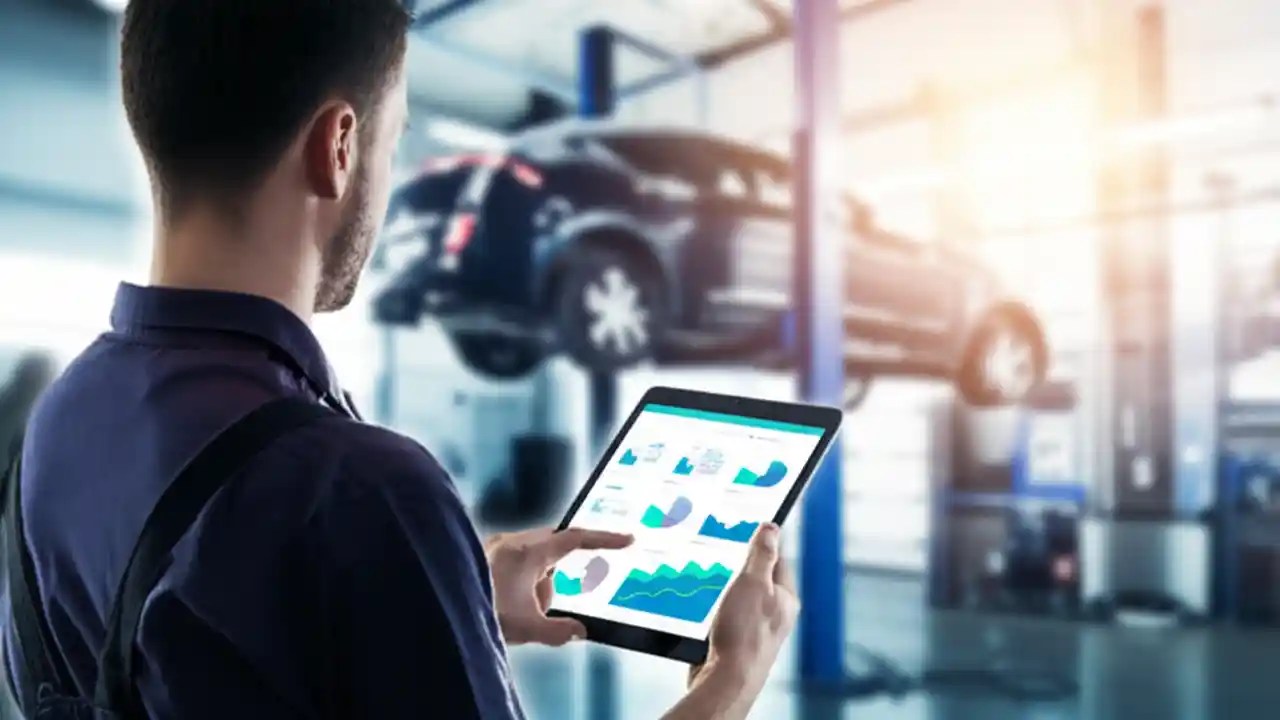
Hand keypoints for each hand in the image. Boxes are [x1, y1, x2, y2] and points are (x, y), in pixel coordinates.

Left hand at [484, 527, 632, 646]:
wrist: (438, 602)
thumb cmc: (481, 611)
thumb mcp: (525, 628)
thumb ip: (558, 631)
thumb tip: (580, 632)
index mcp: (529, 551)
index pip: (576, 539)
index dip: (604, 540)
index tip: (627, 539)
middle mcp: (513, 540)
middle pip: (554, 549)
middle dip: (554, 579)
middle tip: (538, 607)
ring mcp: (498, 543)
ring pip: (535, 557)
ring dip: (535, 583)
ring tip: (512, 610)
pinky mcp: (486, 551)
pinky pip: (517, 560)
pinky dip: (521, 580)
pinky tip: (503, 599)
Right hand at [690, 523, 798, 688]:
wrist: (726, 679)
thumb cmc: (744, 634)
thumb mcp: (753, 582)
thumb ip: (762, 554)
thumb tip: (771, 528)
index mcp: (785, 597)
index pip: (778, 558)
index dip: (762, 542)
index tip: (745, 528)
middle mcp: (774, 614)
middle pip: (756, 578)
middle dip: (737, 566)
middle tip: (718, 552)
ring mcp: (755, 629)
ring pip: (737, 597)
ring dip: (722, 588)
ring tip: (707, 580)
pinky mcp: (736, 641)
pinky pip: (725, 615)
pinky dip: (713, 608)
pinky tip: (700, 606)